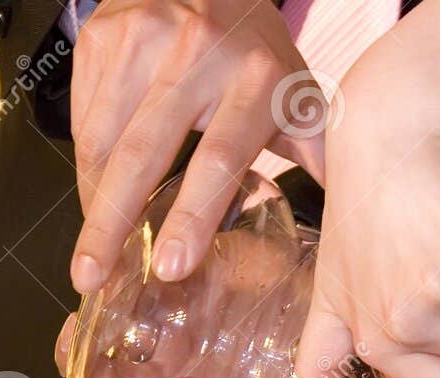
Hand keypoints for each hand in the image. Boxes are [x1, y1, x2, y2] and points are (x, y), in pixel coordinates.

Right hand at [69, 0, 325, 293]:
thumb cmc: (257, 52)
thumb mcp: (299, 98)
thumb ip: (317, 158)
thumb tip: (354, 227)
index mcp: (257, 78)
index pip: (218, 160)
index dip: (192, 217)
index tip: (169, 266)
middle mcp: (196, 53)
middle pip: (143, 155)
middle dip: (112, 225)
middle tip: (93, 279)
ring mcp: (140, 40)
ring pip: (101, 139)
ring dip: (92, 204)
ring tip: (89, 256)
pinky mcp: (101, 37)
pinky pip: (85, 117)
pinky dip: (86, 165)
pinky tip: (94, 198)